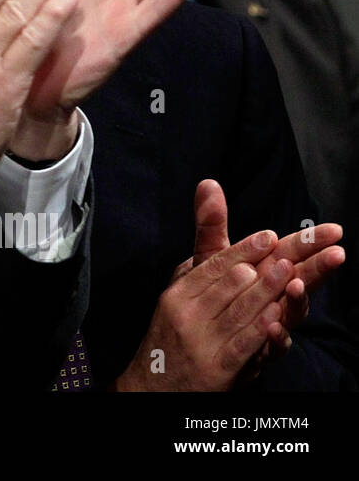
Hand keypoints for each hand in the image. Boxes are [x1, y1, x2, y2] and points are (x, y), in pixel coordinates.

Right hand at [116, 226, 290, 390]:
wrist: (153, 387)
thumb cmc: (171, 339)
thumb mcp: (176, 299)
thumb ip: (200, 272)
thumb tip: (217, 240)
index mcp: (177, 295)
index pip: (213, 266)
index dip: (243, 249)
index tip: (268, 236)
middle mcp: (186, 315)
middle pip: (228, 285)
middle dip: (260, 268)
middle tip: (285, 253)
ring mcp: (201, 342)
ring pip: (238, 311)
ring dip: (265, 291)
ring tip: (287, 274)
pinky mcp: (216, 369)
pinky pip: (241, 345)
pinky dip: (259, 330)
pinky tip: (275, 317)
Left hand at [180, 179, 344, 361]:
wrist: (194, 332)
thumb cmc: (209, 290)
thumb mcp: (209, 255)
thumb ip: (212, 223)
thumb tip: (207, 182)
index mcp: (265, 269)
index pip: (292, 251)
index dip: (312, 240)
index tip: (334, 230)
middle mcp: (274, 295)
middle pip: (300, 278)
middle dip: (318, 267)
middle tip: (335, 255)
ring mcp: (270, 321)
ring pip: (290, 311)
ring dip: (296, 300)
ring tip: (294, 285)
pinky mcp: (258, 349)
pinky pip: (270, 345)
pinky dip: (275, 336)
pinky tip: (273, 327)